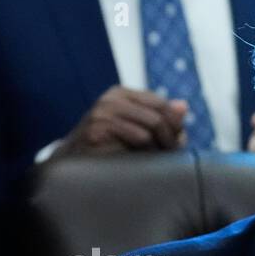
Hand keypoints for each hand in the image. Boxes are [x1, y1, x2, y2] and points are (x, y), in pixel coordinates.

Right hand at [51, 85, 187, 158]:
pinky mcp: (98, 129)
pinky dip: (148, 151)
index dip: (174, 123)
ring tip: (160, 160)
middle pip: (158, 114)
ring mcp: (103, 112)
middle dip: (171, 136)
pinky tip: (144, 161)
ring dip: (161, 146)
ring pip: (151, 125)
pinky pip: (138, 137)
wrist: (71, 162)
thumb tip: (183, 107)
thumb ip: (157, 117)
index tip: (179, 142)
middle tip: (173, 155)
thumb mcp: (133, 128)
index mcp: (121, 94)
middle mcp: (112, 98)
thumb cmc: (105, 147)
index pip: (160, 103)